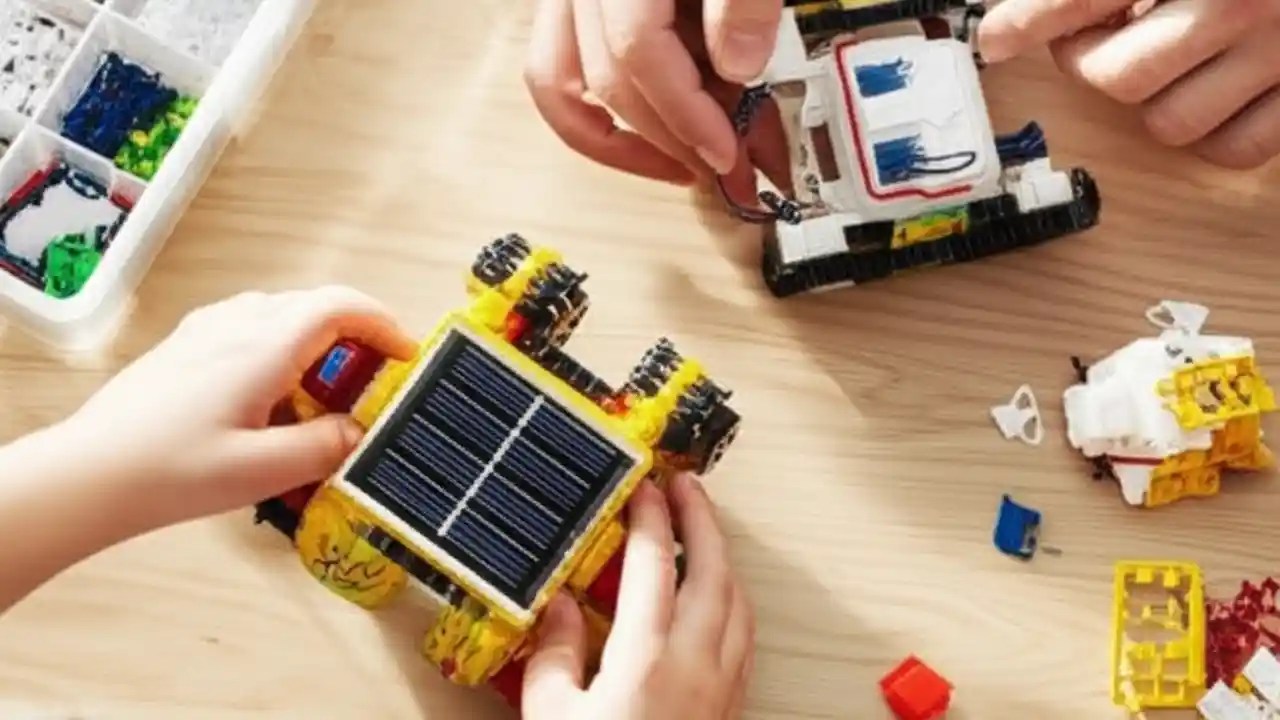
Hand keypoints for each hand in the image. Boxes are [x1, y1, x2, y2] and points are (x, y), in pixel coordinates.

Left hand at [63, 286, 416, 527]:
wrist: (90, 473)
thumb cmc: (171, 471)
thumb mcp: (263, 470)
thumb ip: (325, 447)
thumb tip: (362, 430)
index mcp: (264, 345)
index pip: (341, 306)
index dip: (383, 324)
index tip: (407, 356)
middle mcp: (237, 323)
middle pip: (315, 305)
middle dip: (357, 334)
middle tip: (378, 379)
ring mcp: (207, 330)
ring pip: (282, 314)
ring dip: (318, 341)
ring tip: (328, 394)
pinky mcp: (186, 346)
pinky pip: (251, 327)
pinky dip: (283, 349)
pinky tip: (274, 397)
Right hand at [522, 475, 754, 719]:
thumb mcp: (550, 715)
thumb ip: (555, 654)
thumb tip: (559, 607)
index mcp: (645, 661)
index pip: (654, 566)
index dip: (651, 518)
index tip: (644, 486)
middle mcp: (694, 668)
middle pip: (712, 573)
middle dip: (701, 519)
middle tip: (686, 486)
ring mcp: (721, 690)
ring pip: (738, 603)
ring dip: (722, 558)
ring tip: (702, 532)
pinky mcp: (732, 709)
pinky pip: (744, 638)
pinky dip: (734, 601)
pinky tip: (718, 598)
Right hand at [525, 0, 784, 184]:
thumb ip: (742, 1)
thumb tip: (740, 68)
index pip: (637, 48)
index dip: (686, 112)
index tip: (729, 150)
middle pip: (606, 77)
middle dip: (672, 139)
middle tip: (731, 171)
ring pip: (558, 81)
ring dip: (622, 138)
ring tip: (680, 166)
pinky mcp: (572, 2)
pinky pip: (555, 65)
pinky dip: (592, 112)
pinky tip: (650, 136)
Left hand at [980, 0, 1279, 167]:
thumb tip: (1021, 4)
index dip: (1030, 19)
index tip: (995, 39)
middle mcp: (1244, 1)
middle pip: (1117, 77)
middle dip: (1090, 62)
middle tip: (1094, 37)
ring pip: (1168, 123)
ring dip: (1150, 97)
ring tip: (1164, 53)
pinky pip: (1234, 150)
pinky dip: (1211, 131)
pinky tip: (1213, 87)